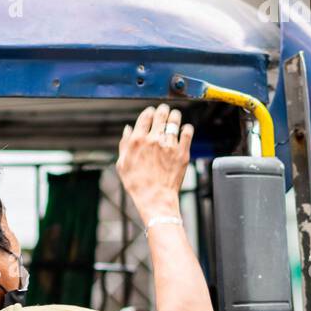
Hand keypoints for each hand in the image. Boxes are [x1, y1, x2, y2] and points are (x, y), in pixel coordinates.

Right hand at [116, 104, 193, 222]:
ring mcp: (169, 145)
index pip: (145, 116)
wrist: (155, 199)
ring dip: (174, 116)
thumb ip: (124, 144)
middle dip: (162, 110)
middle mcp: (154, 140)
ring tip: (175, 117)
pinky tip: (184, 130)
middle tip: (164, 111)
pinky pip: (187, 132)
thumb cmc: (137, 185)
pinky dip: (186, 128)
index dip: (149, 112)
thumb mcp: (123, 165)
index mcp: (138, 140)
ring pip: (175, 120)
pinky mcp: (182, 152)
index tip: (151, 113)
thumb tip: (127, 129)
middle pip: (161, 114)